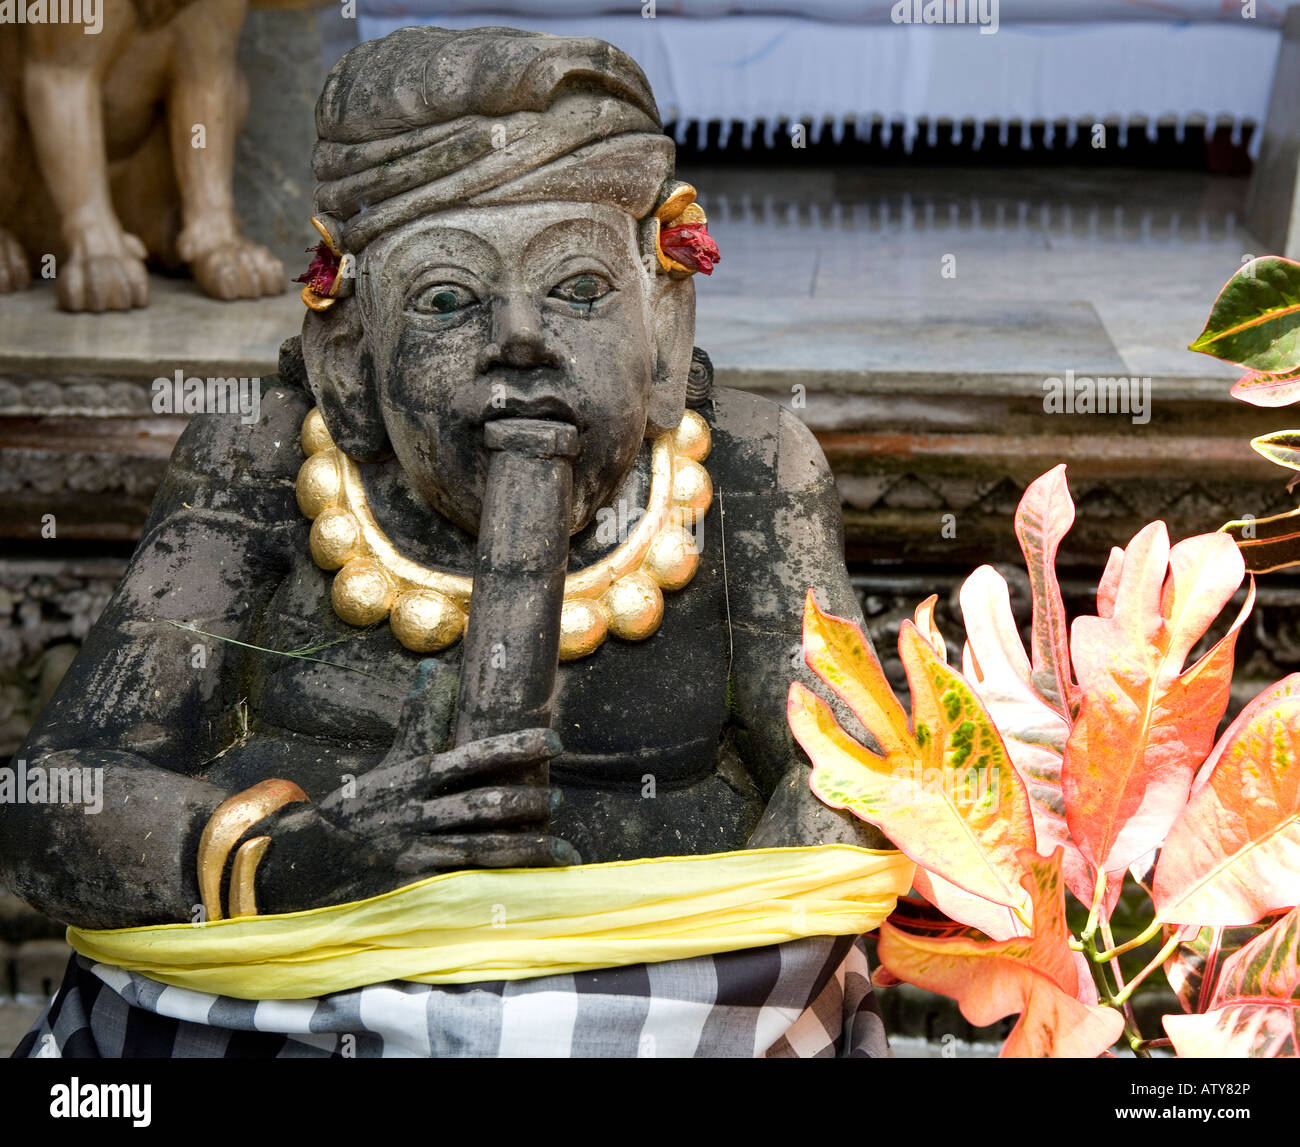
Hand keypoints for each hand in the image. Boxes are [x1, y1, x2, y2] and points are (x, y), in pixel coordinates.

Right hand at [318, 726, 577, 870]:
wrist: (313, 856)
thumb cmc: (365, 804)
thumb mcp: (392, 762)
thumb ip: (418, 718)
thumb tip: (431, 667)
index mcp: (418, 775)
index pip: (476, 755)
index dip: (518, 747)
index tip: (557, 741)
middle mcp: (419, 810)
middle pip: (482, 804)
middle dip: (527, 802)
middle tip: (561, 799)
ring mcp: (416, 849)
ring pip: (480, 848)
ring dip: (526, 849)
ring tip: (564, 851)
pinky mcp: (413, 886)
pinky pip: (464, 886)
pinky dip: (497, 886)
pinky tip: (529, 888)